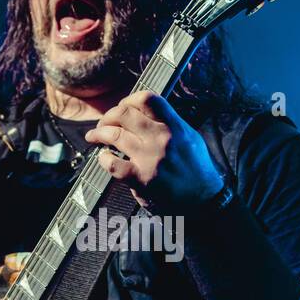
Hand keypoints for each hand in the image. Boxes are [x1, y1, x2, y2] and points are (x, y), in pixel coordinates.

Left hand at [84, 92, 223, 210]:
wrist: (205, 200)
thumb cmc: (197, 170)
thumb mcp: (189, 138)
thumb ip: (169, 123)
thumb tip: (145, 113)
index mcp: (174, 126)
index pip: (147, 99)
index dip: (128, 100)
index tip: (123, 107)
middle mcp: (162, 139)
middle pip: (124, 113)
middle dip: (108, 116)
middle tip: (104, 123)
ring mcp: (150, 159)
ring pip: (114, 135)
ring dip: (98, 134)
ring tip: (94, 137)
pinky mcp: (142, 179)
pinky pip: (113, 164)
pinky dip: (103, 159)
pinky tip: (104, 158)